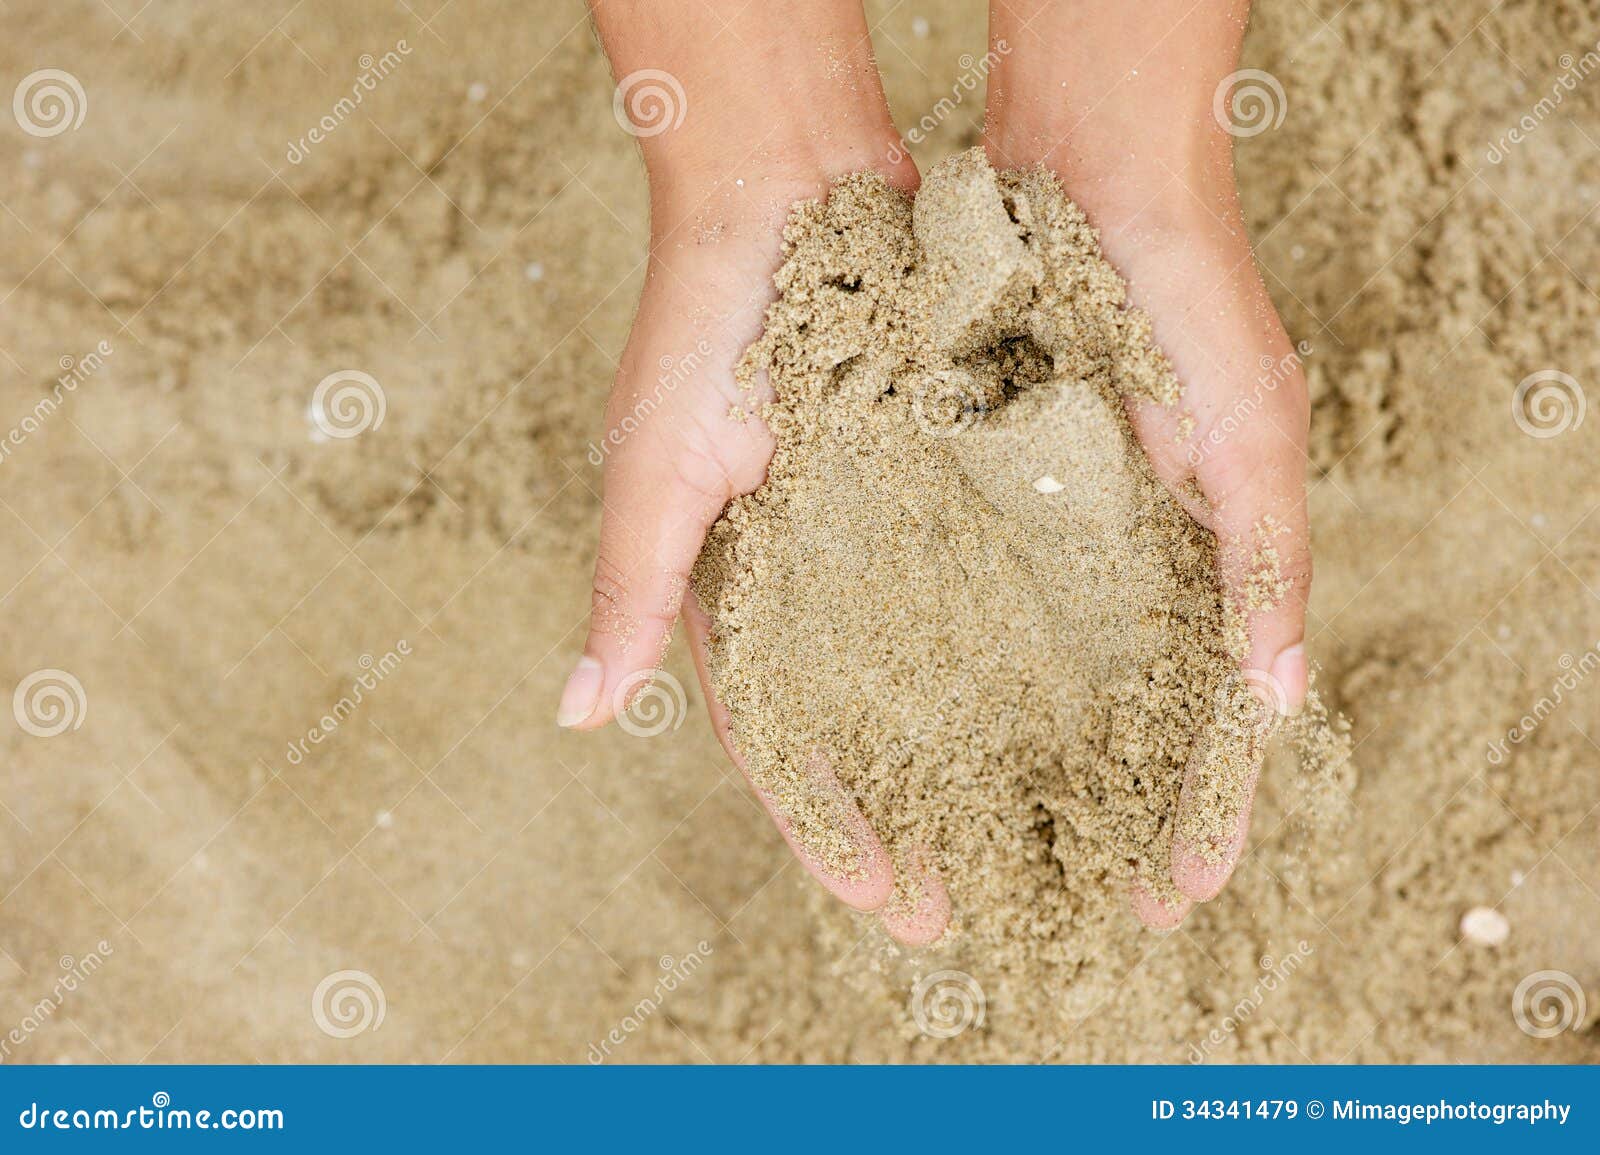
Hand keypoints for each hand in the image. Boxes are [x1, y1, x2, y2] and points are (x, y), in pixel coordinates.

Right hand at [567, 0, 945, 943]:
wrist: (791, 185)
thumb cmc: (704, 325)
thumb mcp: (659, 466)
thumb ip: (630, 590)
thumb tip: (577, 717)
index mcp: (733, 585)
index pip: (780, 737)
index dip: (826, 823)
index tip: (884, 898)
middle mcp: (811, 570)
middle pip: (866, 722)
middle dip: (912, 813)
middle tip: (971, 900)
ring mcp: (877, 525)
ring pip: (932, 661)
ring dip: (973, 744)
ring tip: (1033, 823)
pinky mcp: (938, 475)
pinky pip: (982, 572)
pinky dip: (1014, 638)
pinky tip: (1067, 694)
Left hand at [986, 0, 1311, 926]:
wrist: (1080, 165)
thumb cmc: (1189, 292)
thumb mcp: (1251, 426)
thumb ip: (1267, 560)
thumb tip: (1277, 706)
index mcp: (1189, 557)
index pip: (1194, 719)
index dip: (1191, 812)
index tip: (1171, 902)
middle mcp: (1101, 555)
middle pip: (1086, 716)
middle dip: (1061, 814)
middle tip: (1026, 907)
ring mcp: (1026, 522)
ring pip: (1001, 671)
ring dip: (976, 761)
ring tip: (945, 852)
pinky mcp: (952, 479)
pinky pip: (929, 590)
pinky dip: (917, 663)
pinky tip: (887, 729)